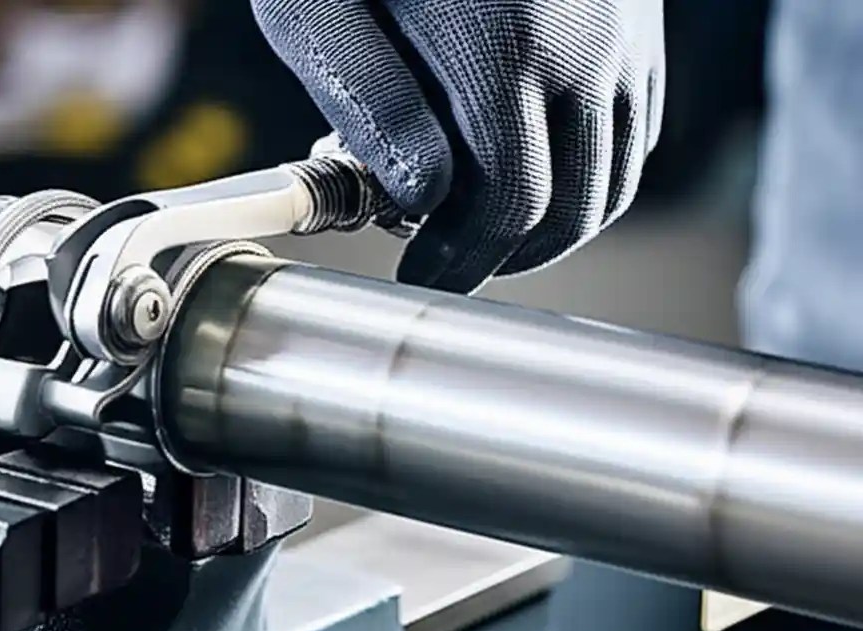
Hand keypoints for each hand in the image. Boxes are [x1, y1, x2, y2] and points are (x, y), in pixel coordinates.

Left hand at [252, 0, 665, 291]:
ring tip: (483, 216)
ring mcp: (625, 31)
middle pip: (572, 207)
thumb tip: (414, 197)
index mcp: (501, 48)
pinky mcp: (639, 20)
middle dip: (507, 251)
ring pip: (616, 175)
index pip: (507, 207)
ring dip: (554, 219)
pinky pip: (637, 123)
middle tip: (446, 252)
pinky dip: (592, 166)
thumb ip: (366, 100)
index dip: (464, 260)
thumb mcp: (319, 4)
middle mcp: (584, 45)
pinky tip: (532, 161)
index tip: (425, 275)